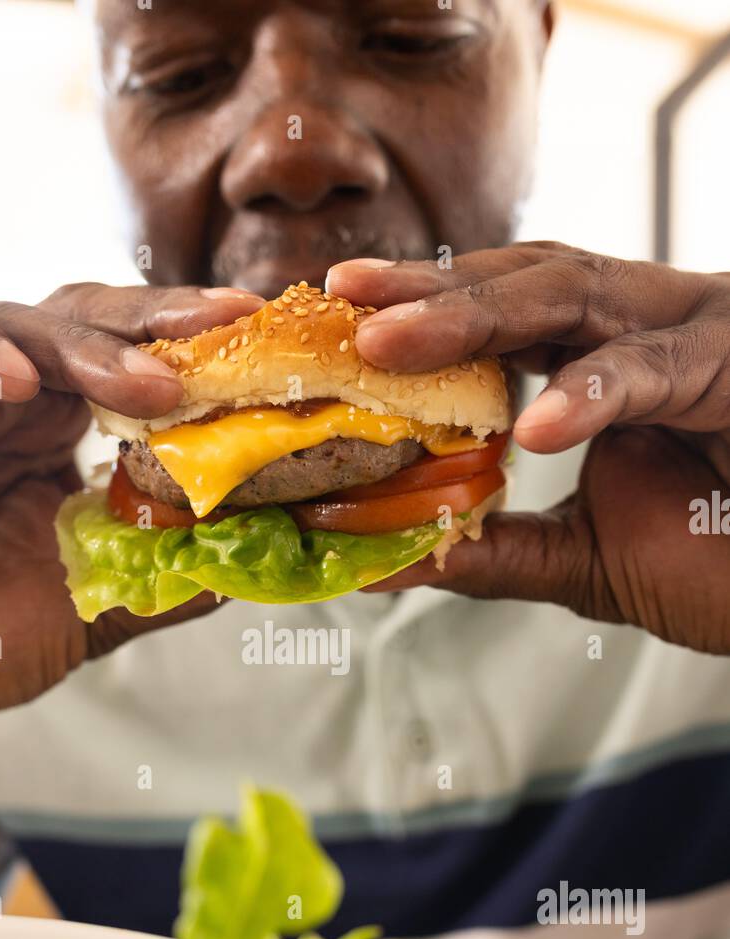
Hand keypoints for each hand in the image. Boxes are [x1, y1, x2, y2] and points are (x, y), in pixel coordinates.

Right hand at [0, 282, 261, 785]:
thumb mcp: (85, 615)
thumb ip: (157, 584)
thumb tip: (252, 569)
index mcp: (65, 436)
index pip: (139, 363)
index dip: (198, 350)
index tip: (265, 344)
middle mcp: (13, 399)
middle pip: (94, 322)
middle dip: (163, 322)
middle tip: (228, 328)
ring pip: (20, 320)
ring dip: (89, 346)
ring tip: (148, 386)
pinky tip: (15, 381)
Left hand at [327, 245, 729, 653]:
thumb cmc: (718, 564)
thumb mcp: (580, 561)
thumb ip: (489, 550)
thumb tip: (379, 562)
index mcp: (610, 357)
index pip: (504, 312)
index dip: (422, 309)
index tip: (340, 313)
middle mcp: (652, 326)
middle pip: (527, 281)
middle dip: (432, 291)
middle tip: (347, 302)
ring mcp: (701, 334)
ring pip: (581, 295)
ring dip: (480, 314)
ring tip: (391, 343)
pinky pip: (664, 367)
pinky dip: (597, 392)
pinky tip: (537, 426)